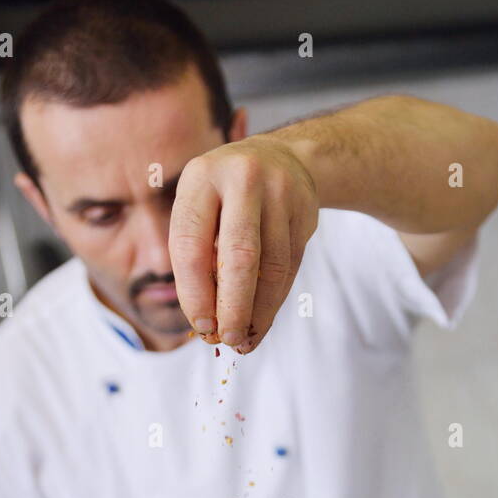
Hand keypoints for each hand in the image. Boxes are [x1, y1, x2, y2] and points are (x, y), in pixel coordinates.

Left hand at [169, 137, 318, 351]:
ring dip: (259, 312)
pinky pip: (292, 267)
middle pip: (240, 257)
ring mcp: (280, 192)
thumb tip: (207, 323)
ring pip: (273, 267)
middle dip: (233, 307)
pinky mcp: (306, 211)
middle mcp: (242, 178)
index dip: (195, 293)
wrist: (280, 157)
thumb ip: (196, 257)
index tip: (201, 326)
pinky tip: (262, 321)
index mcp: (201, 177)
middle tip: (228, 340)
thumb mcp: (200, 209)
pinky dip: (275, 301)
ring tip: (246, 340)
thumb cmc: (224, 197)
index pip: (192, 245)